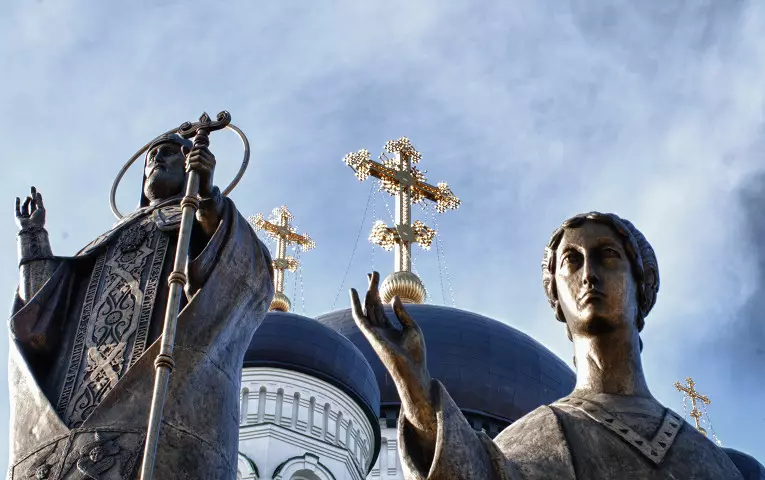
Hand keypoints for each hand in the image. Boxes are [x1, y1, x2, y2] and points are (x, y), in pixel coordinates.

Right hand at [15, 186, 45, 230]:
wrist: (31, 229)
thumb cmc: (38, 220)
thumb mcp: (41, 209)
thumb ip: (38, 201)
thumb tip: (37, 193)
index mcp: (39, 215)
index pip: (38, 205)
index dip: (38, 198)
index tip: (37, 192)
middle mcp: (32, 216)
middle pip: (31, 204)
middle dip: (32, 196)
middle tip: (32, 188)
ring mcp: (25, 217)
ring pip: (25, 206)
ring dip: (27, 200)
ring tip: (29, 197)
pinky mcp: (18, 218)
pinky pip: (17, 209)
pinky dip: (17, 203)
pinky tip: (17, 198)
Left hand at [185, 146, 215, 197]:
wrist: (205, 189)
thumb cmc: (199, 176)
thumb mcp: (194, 164)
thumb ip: (189, 155)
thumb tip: (183, 146)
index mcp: (211, 157)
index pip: (202, 147)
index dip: (193, 149)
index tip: (188, 157)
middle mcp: (213, 160)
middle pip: (199, 151)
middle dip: (190, 156)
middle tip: (186, 163)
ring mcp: (211, 165)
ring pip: (198, 157)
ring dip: (190, 161)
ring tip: (186, 167)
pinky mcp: (209, 171)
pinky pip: (198, 164)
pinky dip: (191, 166)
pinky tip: (188, 171)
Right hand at [350, 271, 435, 436]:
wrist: (413, 369)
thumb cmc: (415, 353)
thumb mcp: (412, 327)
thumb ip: (402, 313)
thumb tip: (393, 297)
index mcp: (389, 330)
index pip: (380, 308)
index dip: (379, 293)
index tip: (379, 279)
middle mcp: (379, 330)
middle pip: (373, 305)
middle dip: (372, 288)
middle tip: (373, 273)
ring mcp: (374, 332)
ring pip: (367, 307)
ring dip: (367, 291)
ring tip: (370, 276)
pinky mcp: (371, 334)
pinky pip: (360, 317)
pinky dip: (355, 304)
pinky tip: (354, 292)